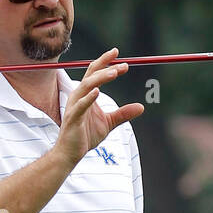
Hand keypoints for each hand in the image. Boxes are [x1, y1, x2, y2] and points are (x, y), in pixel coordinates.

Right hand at [54, 48, 144, 167]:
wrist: (70, 153)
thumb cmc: (86, 136)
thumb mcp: (109, 123)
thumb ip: (123, 114)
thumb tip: (141, 107)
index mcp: (87, 95)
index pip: (96, 73)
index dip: (107, 64)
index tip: (122, 59)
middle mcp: (79, 96)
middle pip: (91, 74)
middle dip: (106, 66)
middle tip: (122, 62)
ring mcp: (75, 106)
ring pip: (87, 86)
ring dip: (100, 78)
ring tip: (114, 72)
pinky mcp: (73, 118)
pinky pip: (81, 105)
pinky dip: (89, 98)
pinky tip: (97, 92)